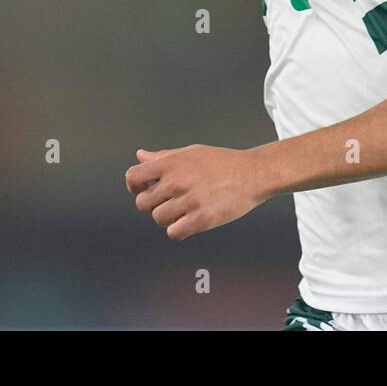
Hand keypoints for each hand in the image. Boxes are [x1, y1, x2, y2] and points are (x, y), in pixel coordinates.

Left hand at [125, 144, 269, 239]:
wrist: (253, 174)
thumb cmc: (223, 162)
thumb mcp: (191, 152)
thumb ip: (164, 157)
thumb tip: (140, 156)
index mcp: (172, 163)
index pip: (133, 177)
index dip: (135, 186)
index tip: (146, 190)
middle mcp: (177, 181)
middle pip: (143, 203)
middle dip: (153, 205)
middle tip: (170, 202)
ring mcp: (189, 201)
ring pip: (158, 219)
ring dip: (168, 218)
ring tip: (184, 210)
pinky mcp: (201, 219)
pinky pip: (174, 233)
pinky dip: (179, 230)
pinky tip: (190, 221)